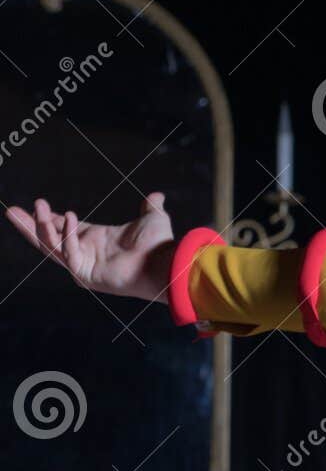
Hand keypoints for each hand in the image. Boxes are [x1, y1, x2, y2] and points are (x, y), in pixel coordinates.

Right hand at [5, 192, 176, 302]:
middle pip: (49, 239)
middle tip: (11, 210)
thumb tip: (157, 196)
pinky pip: (69, 253)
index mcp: (96, 240)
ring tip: (36, 207)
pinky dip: (67, 236)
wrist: (166, 264)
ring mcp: (84, 265)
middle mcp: (86, 253)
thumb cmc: (159, 246)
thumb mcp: (152, 219)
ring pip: (52, 246)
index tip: (34, 206)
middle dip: (29, 225)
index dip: (49, 218)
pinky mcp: (85, 274)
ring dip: (42, 226)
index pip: (64, 228)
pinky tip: (66, 217)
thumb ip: (150, 207)